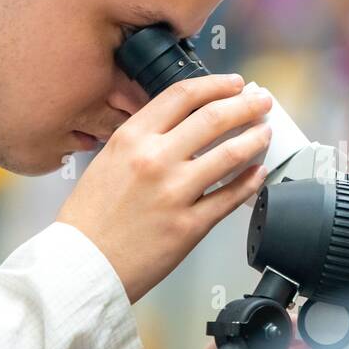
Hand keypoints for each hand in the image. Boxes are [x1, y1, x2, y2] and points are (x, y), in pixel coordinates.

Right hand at [57, 75, 271, 302]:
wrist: (83, 264)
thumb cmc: (91, 218)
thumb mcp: (109, 160)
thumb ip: (144, 139)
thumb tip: (185, 125)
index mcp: (132, 138)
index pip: (183, 95)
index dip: (216, 85)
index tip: (234, 84)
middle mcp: (155, 160)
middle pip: (214, 118)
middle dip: (246, 106)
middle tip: (261, 102)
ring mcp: (175, 192)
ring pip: (230, 154)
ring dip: (255, 138)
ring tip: (265, 133)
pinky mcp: (190, 225)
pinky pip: (231, 196)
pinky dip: (251, 180)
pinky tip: (258, 172)